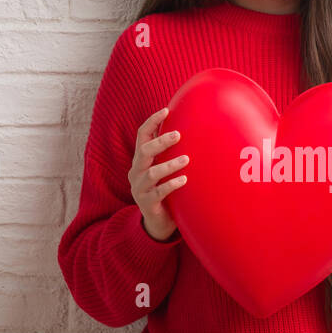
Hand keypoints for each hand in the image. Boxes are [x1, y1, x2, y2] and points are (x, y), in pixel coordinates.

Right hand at [129, 106, 187, 241]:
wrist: (158, 222)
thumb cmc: (166, 191)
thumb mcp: (165, 170)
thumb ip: (172, 154)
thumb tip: (194, 130)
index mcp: (140, 160)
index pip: (142, 136)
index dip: (152, 122)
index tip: (166, 110)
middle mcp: (136, 172)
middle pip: (144, 151)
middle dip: (160, 141)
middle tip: (178, 135)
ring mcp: (140, 188)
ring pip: (151, 172)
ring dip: (169, 164)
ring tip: (186, 159)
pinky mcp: (147, 203)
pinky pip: (159, 192)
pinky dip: (172, 184)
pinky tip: (185, 180)